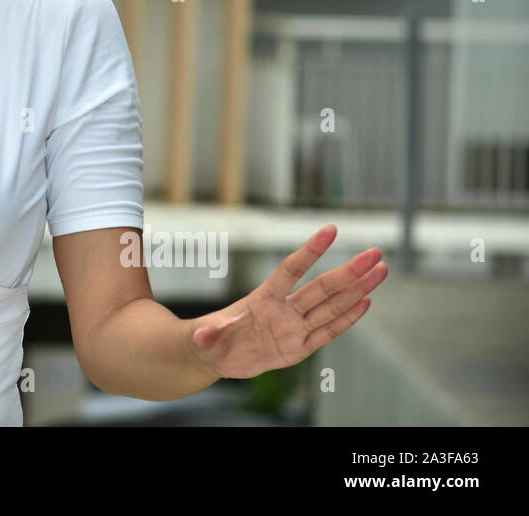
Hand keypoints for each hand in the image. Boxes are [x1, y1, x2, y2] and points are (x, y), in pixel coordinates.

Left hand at [186, 224, 386, 379]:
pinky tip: (366, 302)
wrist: (213, 355)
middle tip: (375, 253)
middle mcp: (282, 310)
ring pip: (332, 307)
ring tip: (380, 271)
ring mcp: (293, 328)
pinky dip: (348, 319)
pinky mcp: (299, 348)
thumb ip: (208, 336)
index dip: (309, 251)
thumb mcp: (202, 339)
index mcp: (261, 300)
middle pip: (321, 288)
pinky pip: (327, 332)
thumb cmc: (206, 339)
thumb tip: (204, 335)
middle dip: (348, 271)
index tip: (330, 229)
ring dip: (357, 290)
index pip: (290, 270)